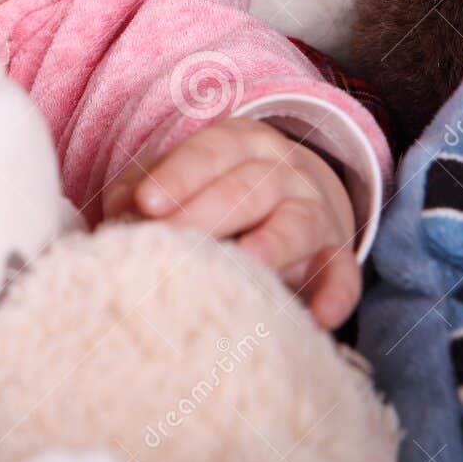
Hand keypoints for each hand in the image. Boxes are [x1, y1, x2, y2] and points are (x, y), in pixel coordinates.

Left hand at [101, 117, 359, 328]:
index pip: (210, 152)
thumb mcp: (180, 175)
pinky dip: (335, 294)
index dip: (179, 176)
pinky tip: (319, 318)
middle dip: (208, 214)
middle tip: (174, 241)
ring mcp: (314, 213)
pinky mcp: (336, 255)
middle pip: (248, 188)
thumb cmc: (213, 189)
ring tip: (247, 263)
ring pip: (296, 224)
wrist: (292, 195)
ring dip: (272, 245)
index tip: (147, 202)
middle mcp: (281, 173)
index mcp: (238, 144)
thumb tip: (119, 212)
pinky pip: (343, 273)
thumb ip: (143, 187)